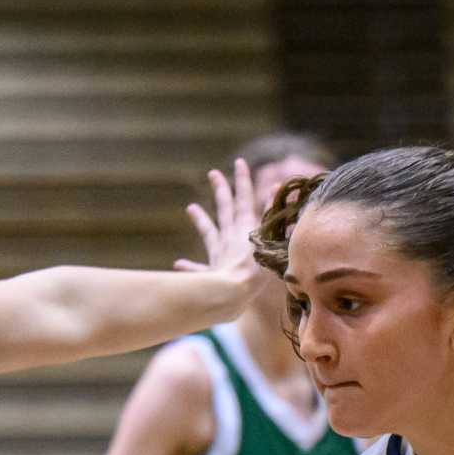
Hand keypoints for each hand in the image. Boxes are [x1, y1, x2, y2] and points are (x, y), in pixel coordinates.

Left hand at [173, 158, 263, 303]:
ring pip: (208, 232)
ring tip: (190, 208)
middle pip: (224, 209)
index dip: (243, 180)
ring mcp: (218, 255)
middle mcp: (229, 238)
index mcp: (245, 229)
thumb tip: (275, 186)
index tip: (239, 161)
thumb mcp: (271, 239)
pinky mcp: (211, 275)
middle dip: (221, 190)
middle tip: (213, 173)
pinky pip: (198, 270)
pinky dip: (189, 267)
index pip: (244, 199)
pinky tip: (178, 263)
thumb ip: (272, 213)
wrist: (234, 293)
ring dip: (201, 220)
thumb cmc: (256, 272)